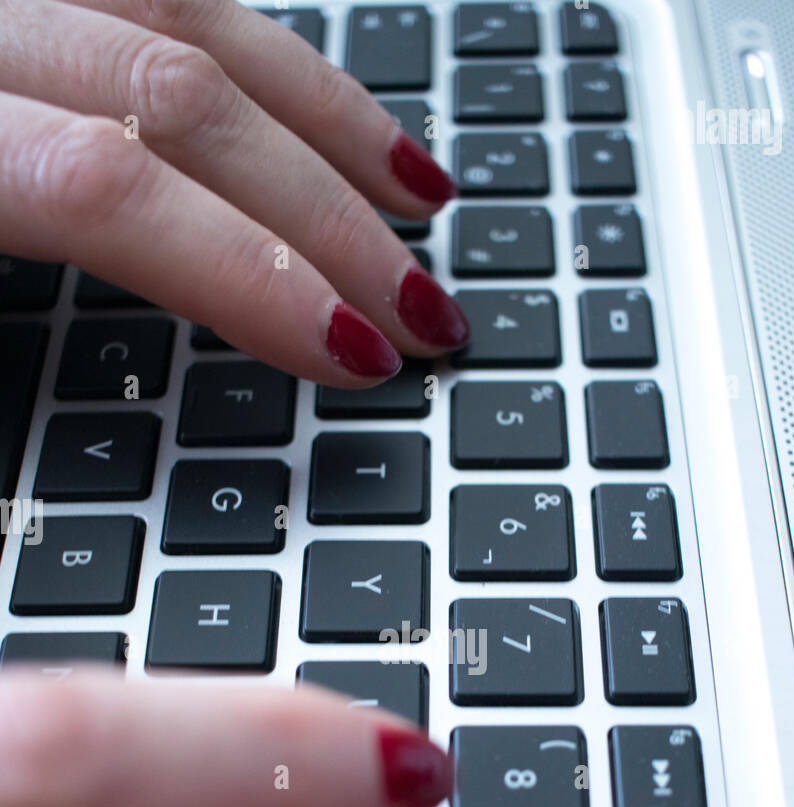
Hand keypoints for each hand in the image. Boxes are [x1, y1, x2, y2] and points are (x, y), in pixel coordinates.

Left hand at [0, 0, 469, 382]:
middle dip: (323, 217)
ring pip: (195, 12)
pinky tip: (304, 104)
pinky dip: (259, 53)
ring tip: (414, 197)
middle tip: (415, 312)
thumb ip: (12, 332)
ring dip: (324, 117)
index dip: (249, 272)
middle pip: (182, 98)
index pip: (106, 186)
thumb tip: (102, 438)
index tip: (350, 353)